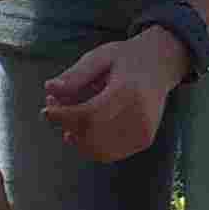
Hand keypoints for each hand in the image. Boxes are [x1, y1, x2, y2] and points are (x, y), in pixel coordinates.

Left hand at [38, 28, 177, 163]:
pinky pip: (109, 153)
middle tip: (55, 110)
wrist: (161, 64)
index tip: (46, 109)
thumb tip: (49, 89)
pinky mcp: (144, 141)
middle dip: (67, 126)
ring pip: (98, 150)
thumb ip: (76, 74)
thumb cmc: (127, 58)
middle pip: (92, 135)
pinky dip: (90, 145)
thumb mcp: (100, 56)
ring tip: (68, 118)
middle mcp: (140, 116)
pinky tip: (81, 129)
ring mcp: (144, 132)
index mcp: (129, 91)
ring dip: (76, 138)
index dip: (63, 116)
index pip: (90, 115)